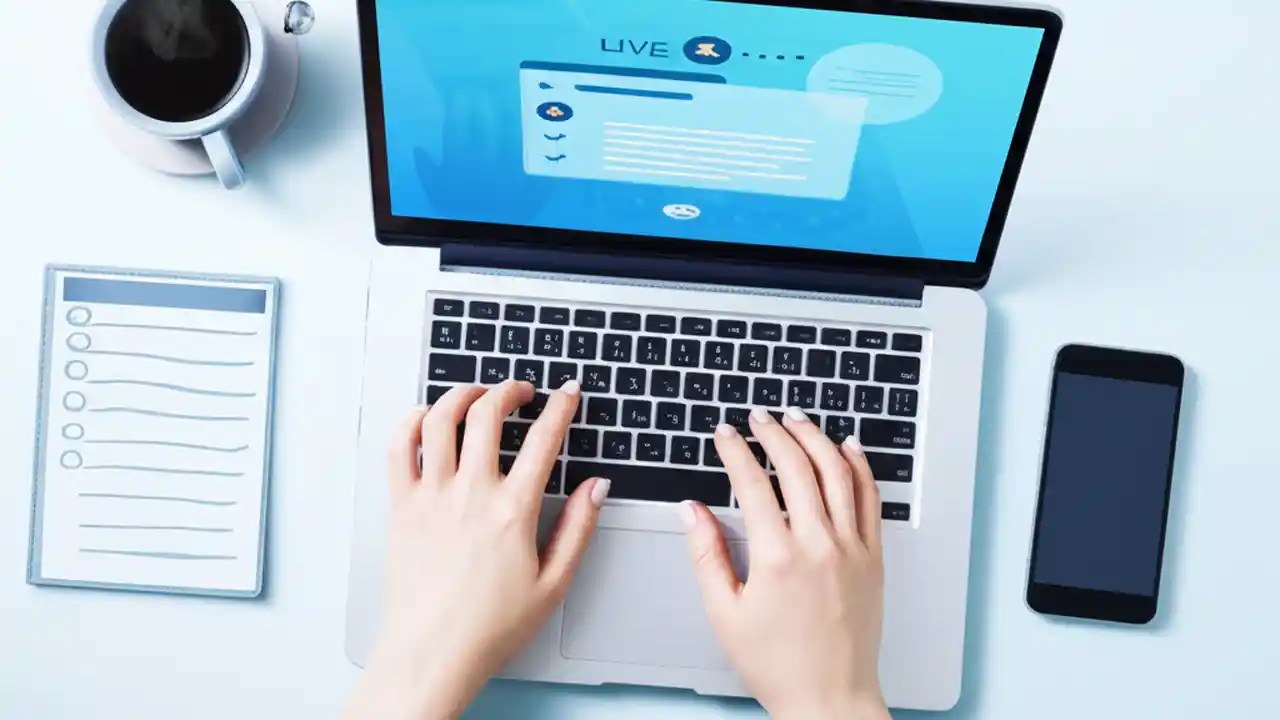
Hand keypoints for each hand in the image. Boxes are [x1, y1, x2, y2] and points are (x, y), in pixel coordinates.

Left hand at [342, 380, 608, 719]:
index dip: (561, 407)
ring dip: (461, 394)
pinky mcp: (401, 507)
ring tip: (476, 393)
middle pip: (488, 413)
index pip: (544, 439)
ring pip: (440, 419)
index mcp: (513, 511)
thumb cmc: (489, 628)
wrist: (432, 653)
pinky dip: (412, 421)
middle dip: (510, 389)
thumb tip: (596, 489)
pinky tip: (425, 417)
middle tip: (521, 390)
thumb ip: (579, 529)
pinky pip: (399, 447)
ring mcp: (431, 496)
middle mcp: (470, 494)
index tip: (567, 393)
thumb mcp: (554, 584)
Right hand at [681, 407, 889, 719]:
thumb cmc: (776, 665)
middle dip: (774, 432)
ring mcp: (851, 549)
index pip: (752, 483)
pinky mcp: (873, 558)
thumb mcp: (724, 613)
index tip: (724, 434)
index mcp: (776, 558)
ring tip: (797, 420)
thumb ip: (706, 555)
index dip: (735, 450)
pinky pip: (870, 500)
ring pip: (837, 473)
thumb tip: (692, 510)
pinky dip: (859, 467)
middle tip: (758, 417)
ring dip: (815, 438)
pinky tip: (847, 448)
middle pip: (797, 466)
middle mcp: (818, 546)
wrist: (830, 700)